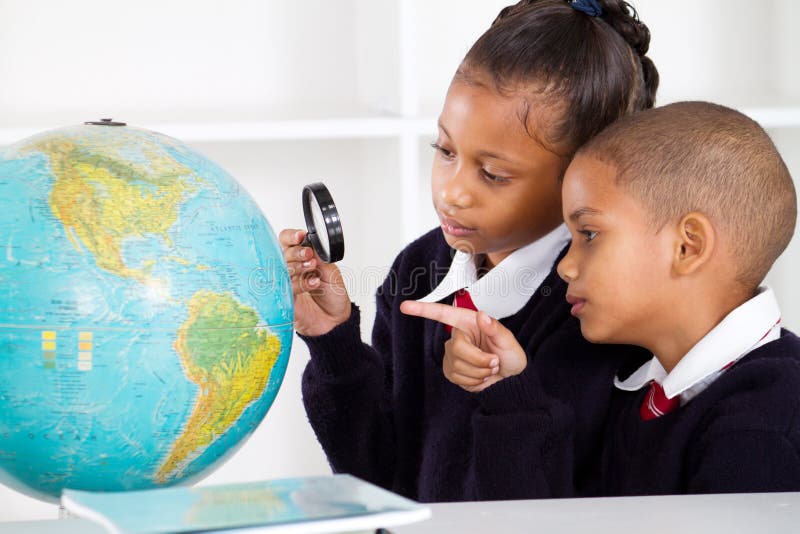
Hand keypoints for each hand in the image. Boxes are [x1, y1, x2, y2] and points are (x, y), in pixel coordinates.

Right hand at [280, 228, 350, 335]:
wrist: (336, 320)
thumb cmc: (332, 295)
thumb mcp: (331, 271)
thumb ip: (320, 257)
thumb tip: (310, 244)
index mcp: (300, 257)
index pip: (287, 241)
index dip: (291, 237)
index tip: (300, 236)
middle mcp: (291, 268)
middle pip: (281, 252)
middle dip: (296, 252)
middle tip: (309, 255)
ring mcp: (287, 283)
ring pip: (281, 268)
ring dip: (298, 266)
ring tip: (312, 268)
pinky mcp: (285, 298)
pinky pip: (286, 287)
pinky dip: (301, 283)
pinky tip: (313, 283)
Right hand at [399, 301, 526, 391]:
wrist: (510, 377)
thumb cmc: (509, 354)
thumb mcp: (508, 340)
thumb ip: (495, 328)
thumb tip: (482, 316)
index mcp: (468, 322)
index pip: (441, 314)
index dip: (422, 309)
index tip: (405, 306)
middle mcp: (457, 336)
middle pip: (457, 348)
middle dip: (479, 360)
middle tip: (494, 362)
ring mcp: (452, 354)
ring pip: (457, 366)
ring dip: (479, 371)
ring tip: (489, 368)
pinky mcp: (451, 371)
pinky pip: (457, 378)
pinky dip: (473, 381)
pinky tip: (481, 376)